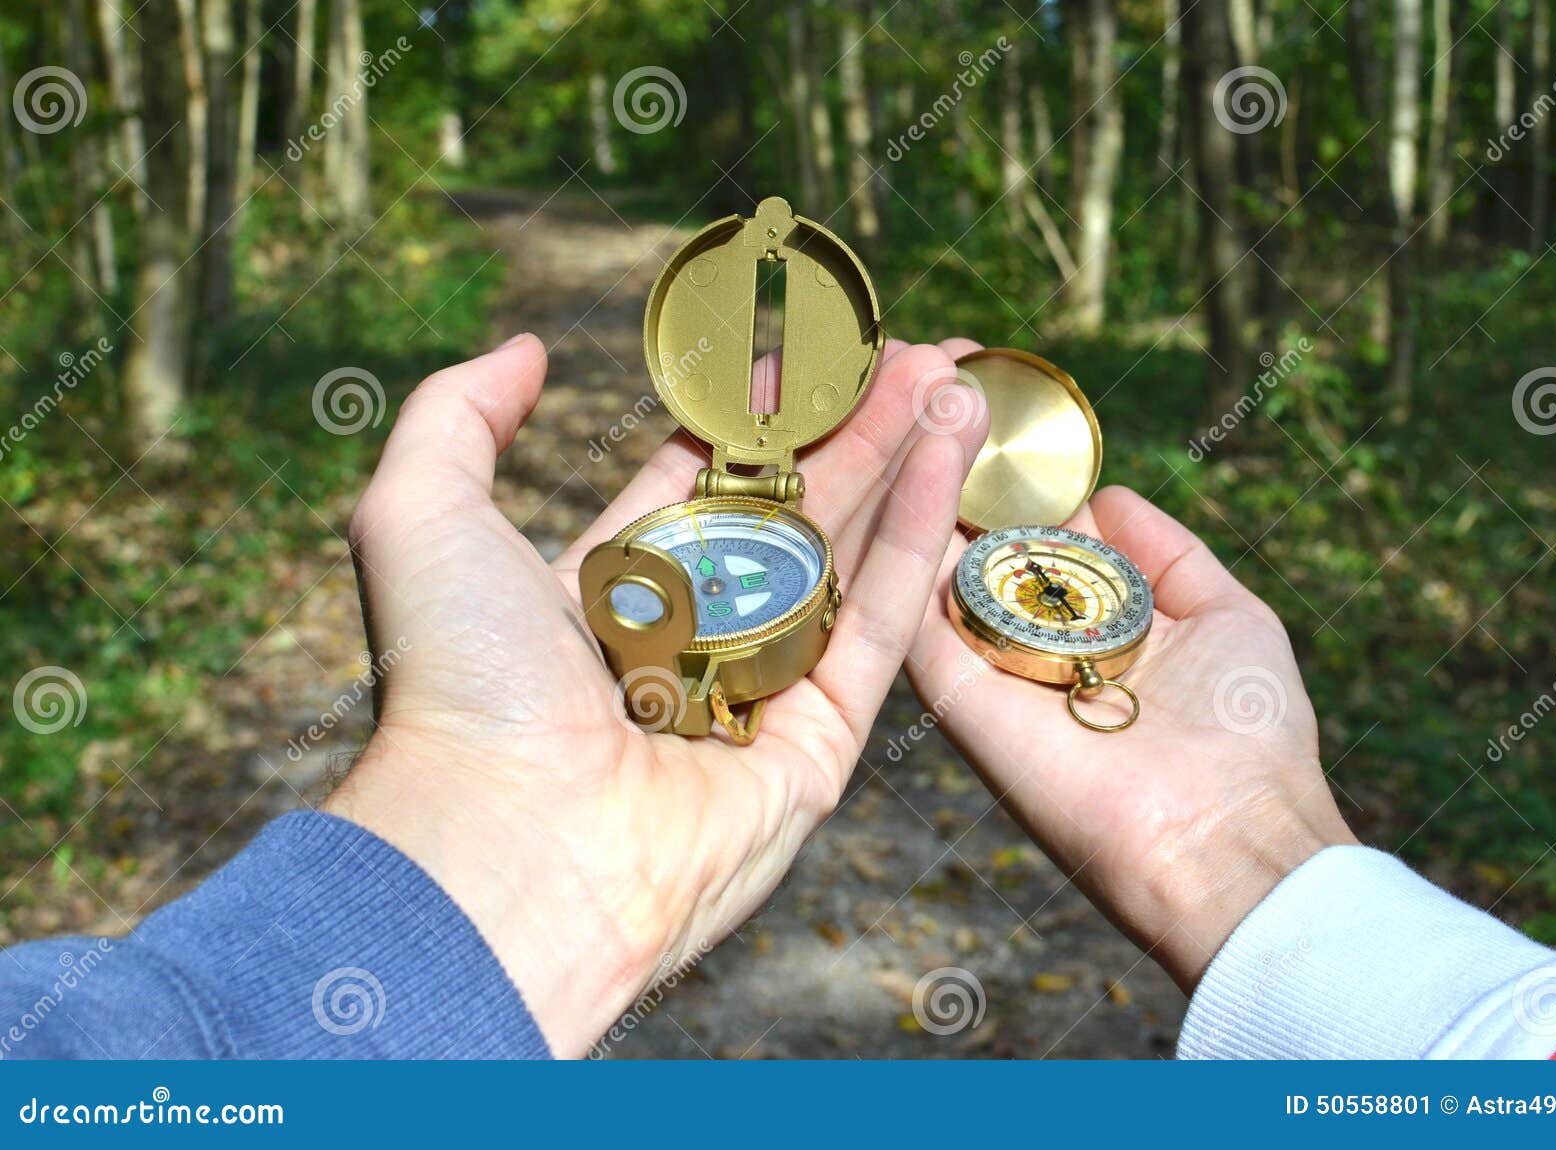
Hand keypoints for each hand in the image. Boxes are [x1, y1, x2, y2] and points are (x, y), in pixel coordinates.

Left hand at [324, 333, 986, 1055]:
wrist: (506, 841)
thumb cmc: (456, 679)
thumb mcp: (419, 513)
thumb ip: (459, 416)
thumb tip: (526, 348)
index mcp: (601, 592)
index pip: (697, 486)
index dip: (753, 420)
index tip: (806, 355)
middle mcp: (684, 643)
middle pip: (788, 515)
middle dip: (852, 431)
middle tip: (914, 354)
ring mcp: (755, 697)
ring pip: (845, 561)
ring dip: (902, 466)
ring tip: (960, 381)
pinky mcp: (816, 750)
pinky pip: (874, 629)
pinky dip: (914, 538)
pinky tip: (948, 450)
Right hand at [907, 351, 1353, 991]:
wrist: (1225, 838)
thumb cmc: (1249, 733)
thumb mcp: (1232, 616)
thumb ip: (1171, 556)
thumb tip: (1107, 495)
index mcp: (1088, 627)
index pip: (1034, 537)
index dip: (1013, 473)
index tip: (990, 404)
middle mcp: (1031, 647)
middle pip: (977, 547)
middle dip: (956, 472)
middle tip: (932, 387)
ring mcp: (990, 674)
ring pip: (935, 575)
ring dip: (922, 496)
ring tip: (908, 407)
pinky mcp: (961, 703)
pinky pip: (915, 624)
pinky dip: (902, 554)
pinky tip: (897, 473)